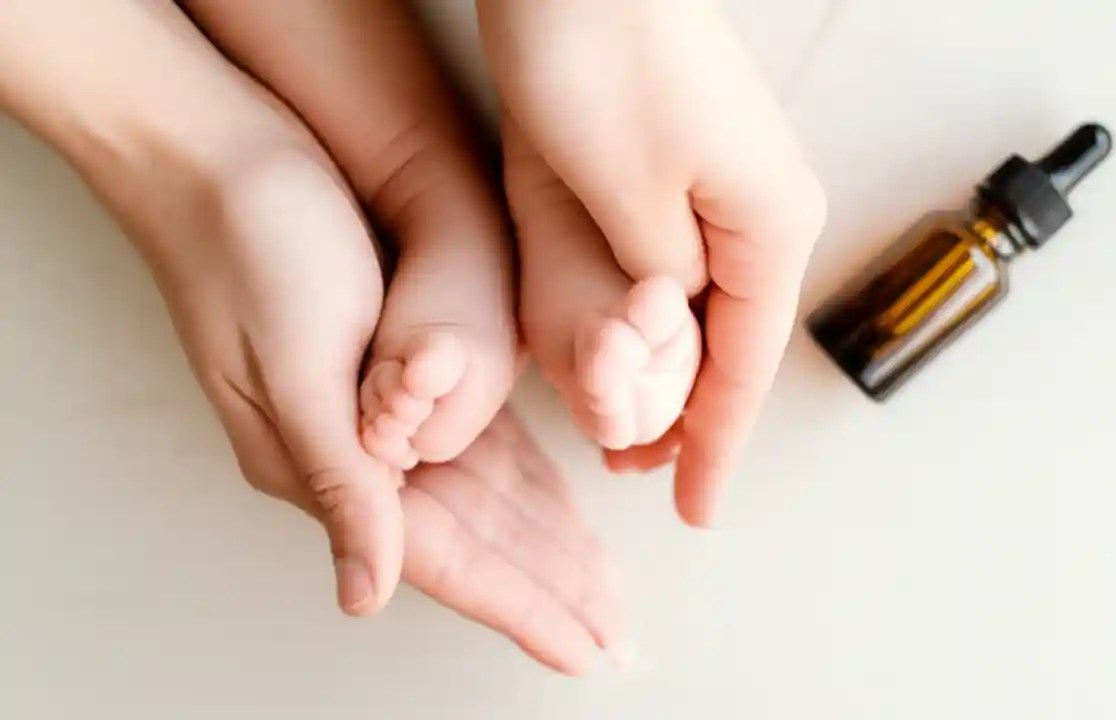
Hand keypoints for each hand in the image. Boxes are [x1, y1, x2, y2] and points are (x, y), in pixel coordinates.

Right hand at [122, 128, 624, 672]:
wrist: (218, 149)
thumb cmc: (251, 246)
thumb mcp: (296, 369)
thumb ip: (341, 483)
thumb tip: (365, 594)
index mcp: (322, 462)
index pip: (442, 558)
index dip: (518, 604)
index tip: (582, 647)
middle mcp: (352, 452)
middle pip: (473, 538)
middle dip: (545, 585)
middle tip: (612, 631)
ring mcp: (375, 416)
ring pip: (484, 497)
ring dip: (542, 541)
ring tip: (596, 585)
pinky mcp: (397, 372)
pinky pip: (478, 446)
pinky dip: (524, 479)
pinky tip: (555, 504)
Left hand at [479, 0, 827, 525]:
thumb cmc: (603, 55)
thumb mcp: (629, 198)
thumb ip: (658, 291)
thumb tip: (669, 341)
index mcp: (770, 225)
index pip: (747, 368)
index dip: (714, 444)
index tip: (692, 507)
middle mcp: (756, 210)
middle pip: (724, 341)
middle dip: (678, 406)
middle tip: (632, 463)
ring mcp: (715, 184)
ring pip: (692, 306)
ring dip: (653, 360)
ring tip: (618, 417)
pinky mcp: (673, 163)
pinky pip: (664, 262)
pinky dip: (636, 308)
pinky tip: (613, 333)